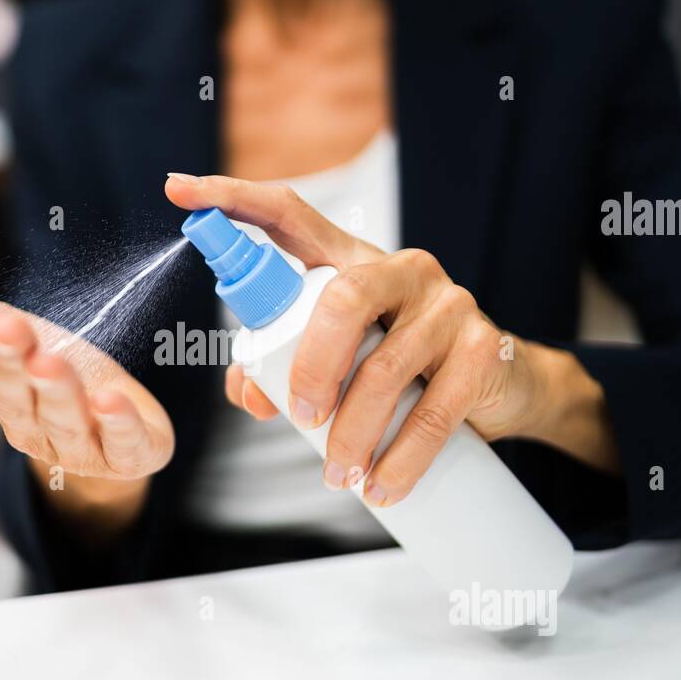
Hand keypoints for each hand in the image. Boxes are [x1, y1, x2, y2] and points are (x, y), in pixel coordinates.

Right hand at [0, 269, 173, 518]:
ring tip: (52, 361)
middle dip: (11, 362)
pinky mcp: (129, 453)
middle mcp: (31, 423)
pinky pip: (124, 444)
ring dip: (58, 391)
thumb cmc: (41, 366)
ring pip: (65, 419)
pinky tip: (113, 399)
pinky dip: (120, 423)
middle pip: (17, 393)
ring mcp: (79, 443)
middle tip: (6, 326)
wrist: (112, 421)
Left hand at [165, 174, 617, 504]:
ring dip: (355, 434)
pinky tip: (382, 488)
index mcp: (350, 262)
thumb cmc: (402, 370)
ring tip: (339, 477)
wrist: (502, 390)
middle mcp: (400, 269)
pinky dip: (401, 458)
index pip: (289, 216)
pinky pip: (435, 410)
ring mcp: (446, 304)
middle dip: (311, 366)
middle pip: (340, 299)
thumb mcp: (340, 364)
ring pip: (386, 367)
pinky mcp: (481, 348)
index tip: (178, 191)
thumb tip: (247, 392)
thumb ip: (283, 370)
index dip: (233, 199)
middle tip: (302, 417)